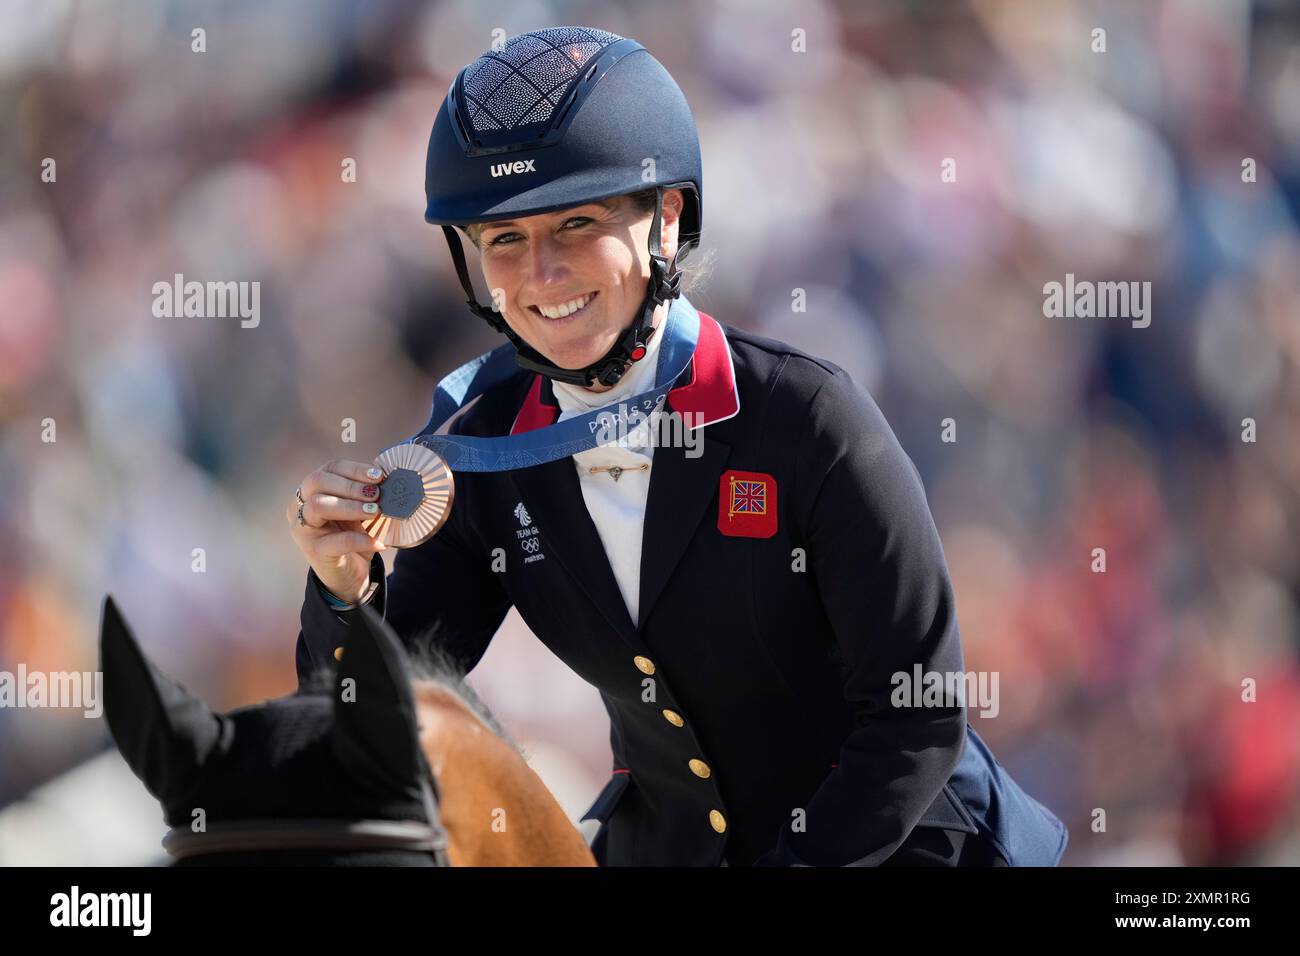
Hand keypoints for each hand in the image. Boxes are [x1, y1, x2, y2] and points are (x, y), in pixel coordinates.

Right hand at [287, 459, 388, 602]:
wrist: (349, 576)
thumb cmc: (352, 536)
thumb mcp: (358, 512)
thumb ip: (365, 496)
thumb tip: (386, 481)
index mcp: (311, 491)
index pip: (328, 469)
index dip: (353, 469)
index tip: (377, 475)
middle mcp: (300, 507)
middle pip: (318, 481)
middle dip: (350, 485)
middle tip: (376, 494)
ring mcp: (303, 529)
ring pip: (318, 505)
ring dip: (351, 506)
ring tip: (375, 511)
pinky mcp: (313, 551)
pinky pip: (337, 540)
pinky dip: (361, 539)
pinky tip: (378, 542)